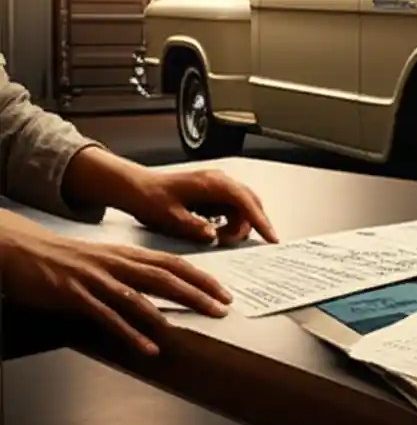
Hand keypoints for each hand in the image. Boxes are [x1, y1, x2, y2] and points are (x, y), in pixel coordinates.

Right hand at [0, 211, 231, 354]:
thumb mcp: (107, 257)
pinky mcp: (76, 296)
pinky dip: (130, 333)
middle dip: (197, 293)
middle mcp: (117, 264)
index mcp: (127, 254)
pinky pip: (108, 317)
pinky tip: (147, 346)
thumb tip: (163, 282)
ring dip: (167, 314)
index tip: (223, 292)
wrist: (24, 249)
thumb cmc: (66, 257)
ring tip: (190, 328)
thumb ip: (133, 268)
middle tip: (221, 308)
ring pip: (139, 297)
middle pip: (165, 277)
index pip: (173, 263)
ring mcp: (97, 280)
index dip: (201, 277)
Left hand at [63, 147, 278, 245]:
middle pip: (250, 202)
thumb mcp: (170, 217)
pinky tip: (216, 232)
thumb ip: (193, 227)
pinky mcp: (212, 192)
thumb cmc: (151, 198)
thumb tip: (213, 235)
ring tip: (220, 239)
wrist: (136, 188)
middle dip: (252, 224)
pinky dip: (230, 221)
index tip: (272, 238)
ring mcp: (217, 185)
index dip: (261, 221)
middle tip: (247, 244)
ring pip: (242, 206)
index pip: (246, 202)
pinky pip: (231, 207)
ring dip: (238, 225)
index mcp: (213, 184)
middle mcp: (219, 181)